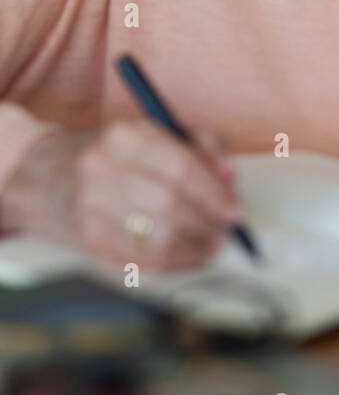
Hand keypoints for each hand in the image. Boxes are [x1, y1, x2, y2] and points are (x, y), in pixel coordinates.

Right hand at [0, 120, 243, 271]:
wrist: (46, 176)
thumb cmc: (114, 155)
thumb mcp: (155, 132)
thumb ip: (201, 146)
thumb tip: (230, 178)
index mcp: (123, 137)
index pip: (180, 168)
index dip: (215, 194)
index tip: (236, 211)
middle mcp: (102, 170)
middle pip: (171, 206)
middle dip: (209, 223)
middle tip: (226, 230)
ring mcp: (91, 209)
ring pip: (160, 239)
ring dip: (197, 247)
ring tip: (211, 243)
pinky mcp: (90, 242)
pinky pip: (144, 262)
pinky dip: (176, 262)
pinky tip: (188, 253)